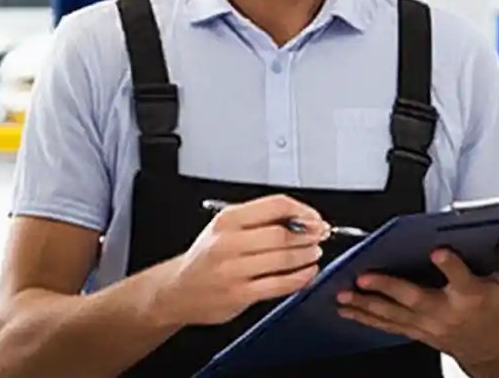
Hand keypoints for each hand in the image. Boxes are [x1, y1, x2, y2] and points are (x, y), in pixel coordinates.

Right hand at [152, 194, 328, 326]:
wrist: (178, 290)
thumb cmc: (206, 258)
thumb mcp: (224, 228)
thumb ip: (258, 221)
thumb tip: (300, 219)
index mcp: (227, 220)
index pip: (275, 205)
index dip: (302, 211)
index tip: (315, 218)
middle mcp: (228, 243)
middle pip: (282, 234)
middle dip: (309, 235)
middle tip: (320, 236)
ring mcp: (233, 270)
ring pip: (283, 259)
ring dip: (307, 256)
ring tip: (314, 253)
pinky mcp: (240, 294)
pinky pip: (280, 284)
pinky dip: (300, 278)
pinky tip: (307, 273)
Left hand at [335, 241, 498, 367]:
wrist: (496, 348)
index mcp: (473, 295)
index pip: (462, 278)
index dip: (451, 265)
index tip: (438, 251)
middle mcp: (448, 311)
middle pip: (416, 299)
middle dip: (389, 287)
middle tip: (365, 276)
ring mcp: (429, 324)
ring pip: (394, 315)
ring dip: (366, 305)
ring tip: (343, 295)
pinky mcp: (416, 331)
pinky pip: (388, 326)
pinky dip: (364, 318)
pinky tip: (344, 310)